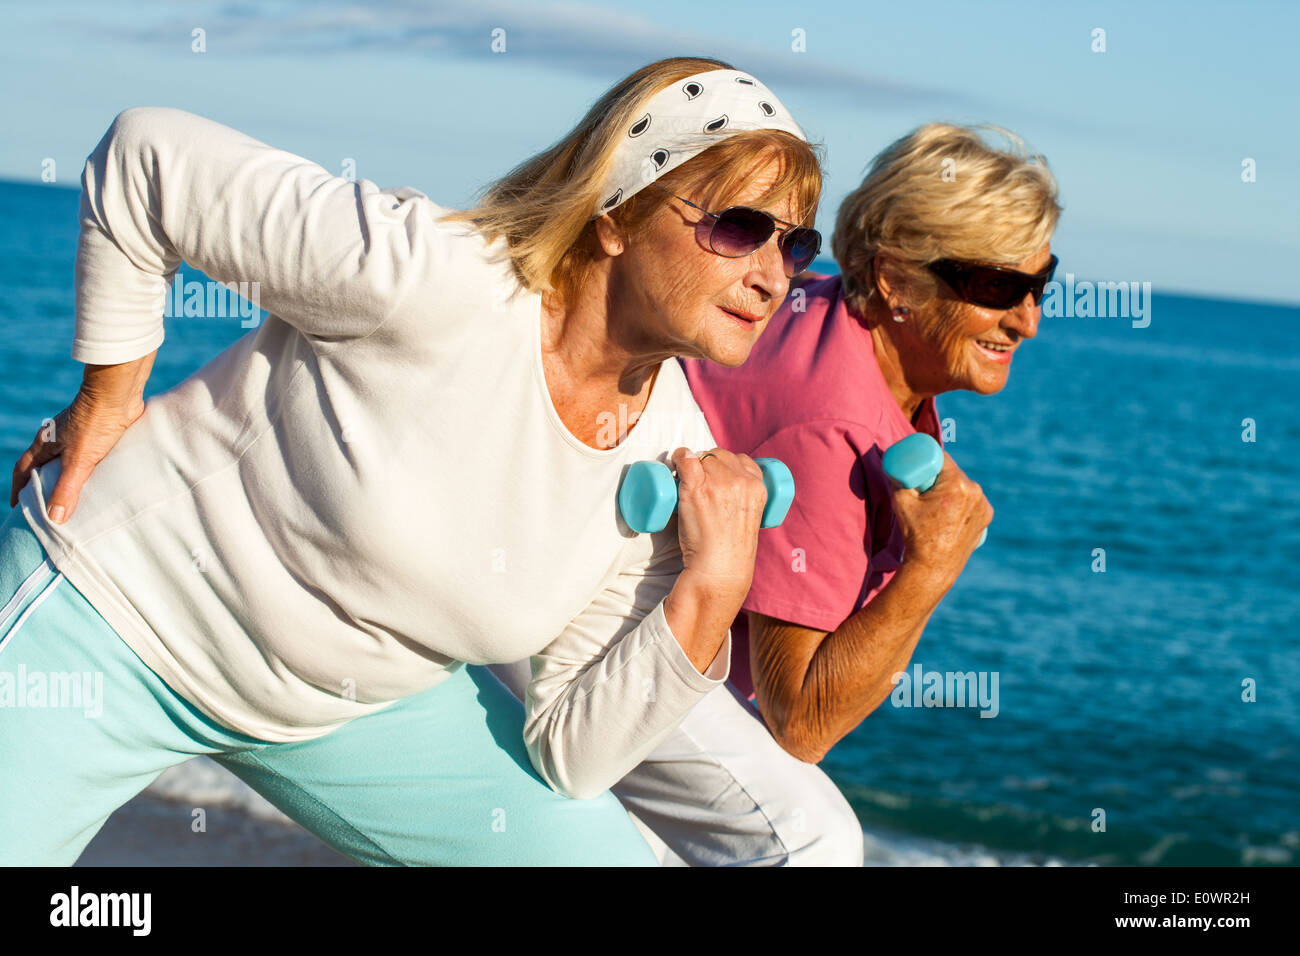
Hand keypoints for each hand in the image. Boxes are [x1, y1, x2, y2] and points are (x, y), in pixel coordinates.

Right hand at [10, 353, 155, 521]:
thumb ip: (67, 488)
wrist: (118, 394)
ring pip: (66, 459)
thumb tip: (53, 517)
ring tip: (74, 496)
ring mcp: (76, 434)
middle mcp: (56, 438)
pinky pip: (87, 455)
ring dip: (66, 476)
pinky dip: (87, 468)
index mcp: (45, 443)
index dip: (19, 488)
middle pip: (43, 465)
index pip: (23, 469)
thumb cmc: (95, 423)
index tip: (17, 505)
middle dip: (42, 484)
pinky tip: (99, 478)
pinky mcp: (97, 432)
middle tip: (46, 505)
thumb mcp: (79, 460)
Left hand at [668, 446, 767, 607]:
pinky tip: (677, 461)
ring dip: (694, 465)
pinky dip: (679, 456)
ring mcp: (719, 483)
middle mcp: (741, 481)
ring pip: (704, 458)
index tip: (718, 477)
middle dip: (709, 465)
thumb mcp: (750, 519)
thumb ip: (744, 502)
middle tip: (700, 483)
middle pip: (721, 456)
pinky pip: (687, 459)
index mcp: (757, 487)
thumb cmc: (731, 550)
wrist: (719, 568)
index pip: (742, 460)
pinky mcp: (697, 488)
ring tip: (688, 482)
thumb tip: (726, 493)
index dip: (727, 466)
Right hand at [888, 450, 991, 588]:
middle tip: (924, 486)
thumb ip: (898, 479)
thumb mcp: (901, 502)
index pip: (942, 457)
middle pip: (953, 471)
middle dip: (939, 474)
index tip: (920, 464)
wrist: (933, 567)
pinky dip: (962, 501)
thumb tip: (892, 464)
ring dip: (951, 488)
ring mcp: (983, 505)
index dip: (929, 458)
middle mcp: (975, 492)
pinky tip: (950, 511)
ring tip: (936, 503)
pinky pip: (972, 499)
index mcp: (956, 484)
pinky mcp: (986, 516)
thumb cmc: (916, 535)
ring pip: (963, 486)